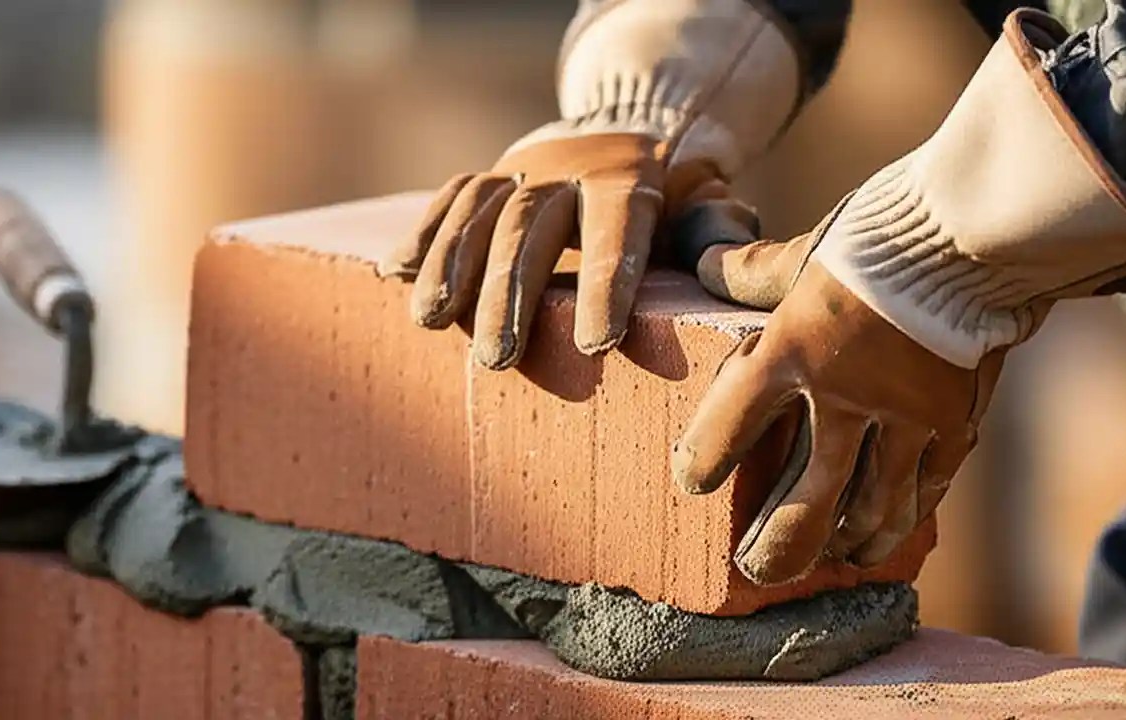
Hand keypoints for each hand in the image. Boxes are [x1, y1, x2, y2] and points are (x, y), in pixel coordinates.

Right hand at [379, 133, 731, 368]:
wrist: (629, 128)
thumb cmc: (677, 194)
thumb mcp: (709, 204)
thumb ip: (719, 233)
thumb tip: (732, 273)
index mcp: (630, 178)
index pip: (617, 231)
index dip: (606, 285)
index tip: (594, 344)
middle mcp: (567, 167)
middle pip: (531, 228)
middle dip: (510, 295)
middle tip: (498, 359)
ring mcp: (520, 168)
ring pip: (480, 212)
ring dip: (450, 268)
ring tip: (430, 322)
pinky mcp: (487, 175)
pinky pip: (449, 199)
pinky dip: (422, 235)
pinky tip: (394, 273)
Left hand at [671, 8, 1125, 585]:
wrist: (977, 236)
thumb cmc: (879, 239)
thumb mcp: (804, 253)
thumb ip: (752, 272)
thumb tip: (707, 266)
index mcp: (792, 349)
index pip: (731, 422)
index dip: (704, 460)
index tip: (693, 483)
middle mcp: (845, 396)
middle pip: (807, 500)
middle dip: (778, 546)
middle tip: (757, 572)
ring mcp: (905, 418)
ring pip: (873, 508)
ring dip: (847, 545)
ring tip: (830, 564)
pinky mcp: (955, 424)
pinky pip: (927, 490)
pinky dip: (904, 521)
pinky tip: (888, 536)